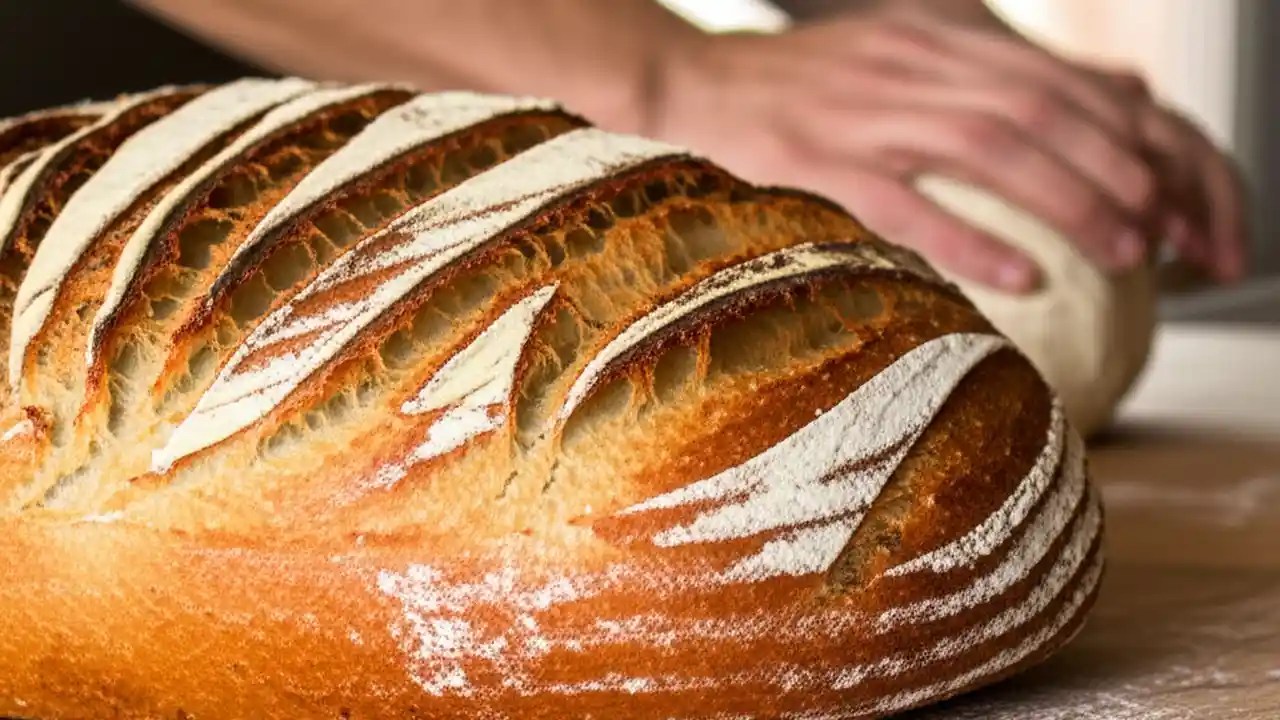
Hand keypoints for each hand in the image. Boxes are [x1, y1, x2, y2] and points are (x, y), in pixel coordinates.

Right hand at [648, 11, 1240, 290]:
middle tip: (1152, 226)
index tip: (1155, 177)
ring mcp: (859, 117)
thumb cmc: (789, 91)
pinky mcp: (816, 167)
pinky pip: (908, 206)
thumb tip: (1041, 112)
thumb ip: (956, 78)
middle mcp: (903, 69)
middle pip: (1034, 109)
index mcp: (924, 42)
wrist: (685, 86)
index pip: (1045, 74)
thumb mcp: (882, 59)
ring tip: (1117, 251)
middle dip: (1108, 167)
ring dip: (1066, 200)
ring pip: (989, 148)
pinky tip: (1023, 277)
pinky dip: (973, 241)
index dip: (1112, 126)